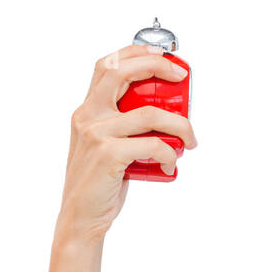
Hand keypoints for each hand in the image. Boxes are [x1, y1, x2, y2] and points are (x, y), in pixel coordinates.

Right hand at [58, 43, 195, 240]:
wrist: (81, 218)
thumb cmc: (100, 184)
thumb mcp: (106, 147)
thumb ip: (124, 128)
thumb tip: (165, 118)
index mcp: (87, 111)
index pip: (107, 66)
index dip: (136, 53)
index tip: (164, 56)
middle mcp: (88, 116)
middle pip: (122, 72)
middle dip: (156, 66)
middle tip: (181, 78)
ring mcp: (96, 134)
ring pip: (150, 113)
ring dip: (180, 125)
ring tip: (190, 140)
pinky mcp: (109, 154)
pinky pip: (153, 144)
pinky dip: (169, 154)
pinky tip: (171, 165)